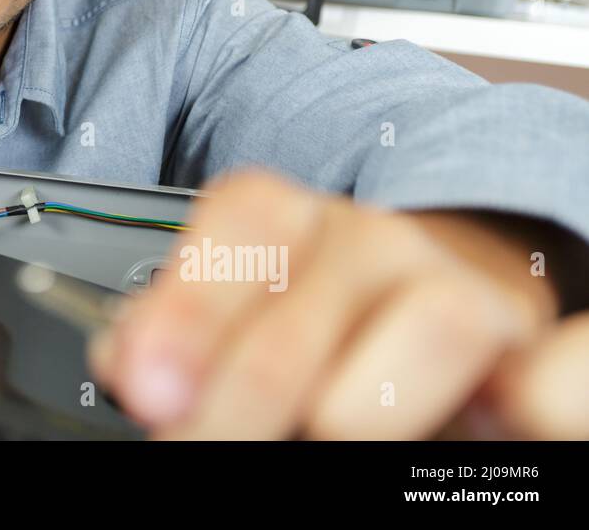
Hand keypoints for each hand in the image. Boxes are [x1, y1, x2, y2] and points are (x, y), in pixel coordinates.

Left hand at [89, 169, 566, 438]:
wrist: (437, 286)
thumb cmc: (312, 307)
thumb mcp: (227, 302)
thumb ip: (170, 325)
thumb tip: (128, 360)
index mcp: (281, 217)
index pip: (240, 231)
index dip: (189, 311)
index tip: (150, 387)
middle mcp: (367, 236)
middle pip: (298, 324)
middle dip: (240, 406)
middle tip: (197, 446)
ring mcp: (448, 282)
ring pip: (427, 330)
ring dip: (355, 412)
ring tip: (316, 438)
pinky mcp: (514, 337)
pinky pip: (534, 379)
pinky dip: (499, 411)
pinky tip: (449, 432)